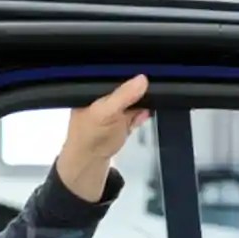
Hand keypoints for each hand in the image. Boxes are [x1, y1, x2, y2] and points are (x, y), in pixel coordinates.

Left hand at [56, 75, 150, 201]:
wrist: (89, 166)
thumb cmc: (88, 138)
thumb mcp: (105, 113)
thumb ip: (122, 96)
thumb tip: (142, 79)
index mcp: (92, 90)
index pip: (112, 73)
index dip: (128, 71)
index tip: (145, 72)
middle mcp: (102, 97)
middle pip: (126, 85)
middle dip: (139, 88)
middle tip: (150, 90)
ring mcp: (114, 110)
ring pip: (135, 98)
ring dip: (143, 102)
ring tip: (145, 106)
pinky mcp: (123, 122)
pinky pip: (139, 112)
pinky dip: (143, 114)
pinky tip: (143, 116)